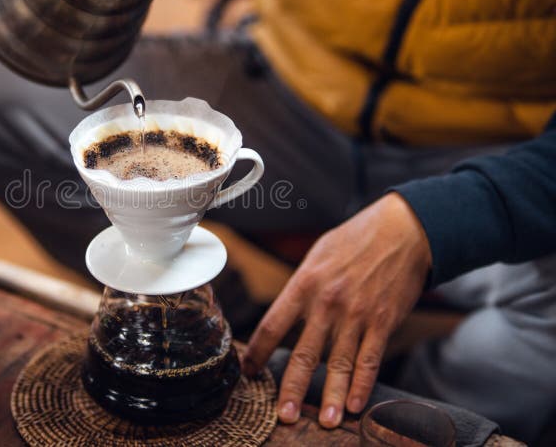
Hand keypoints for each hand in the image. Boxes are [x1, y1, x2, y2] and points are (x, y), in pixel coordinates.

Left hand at [242, 193, 431, 427]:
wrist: (403, 231)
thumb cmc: (356, 240)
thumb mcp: (317, 255)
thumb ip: (301, 287)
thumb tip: (286, 315)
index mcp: (304, 284)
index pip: (272, 325)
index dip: (258, 352)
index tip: (250, 371)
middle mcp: (326, 303)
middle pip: (303, 354)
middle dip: (291, 389)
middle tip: (284, 415)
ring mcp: (356, 315)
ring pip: (338, 365)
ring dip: (331, 397)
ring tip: (326, 422)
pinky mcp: (383, 322)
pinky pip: (369, 360)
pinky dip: (362, 385)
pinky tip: (355, 404)